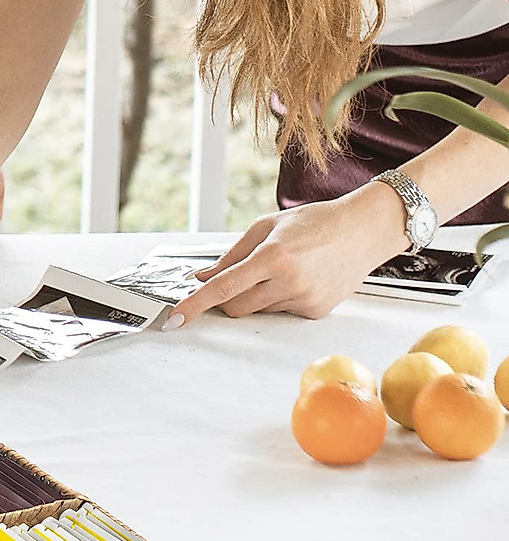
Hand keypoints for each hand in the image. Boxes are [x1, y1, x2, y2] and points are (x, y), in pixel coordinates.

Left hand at [169, 186, 406, 324]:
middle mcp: (289, 282)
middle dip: (226, 298)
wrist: (365, 230)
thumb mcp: (267, 226)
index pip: (224, 287)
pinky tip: (299, 278)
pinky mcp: (316, 312)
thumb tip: (203, 278)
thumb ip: (231, 255)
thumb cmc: (315, 222)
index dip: (196, 304)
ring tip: (282, 268)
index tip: (175, 318)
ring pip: (258, 310)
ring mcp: (305, 300)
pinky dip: (278, 298)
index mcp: (273, 256)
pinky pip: (280, 313)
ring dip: (256, 294)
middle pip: (235, 307)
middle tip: (237, 277)